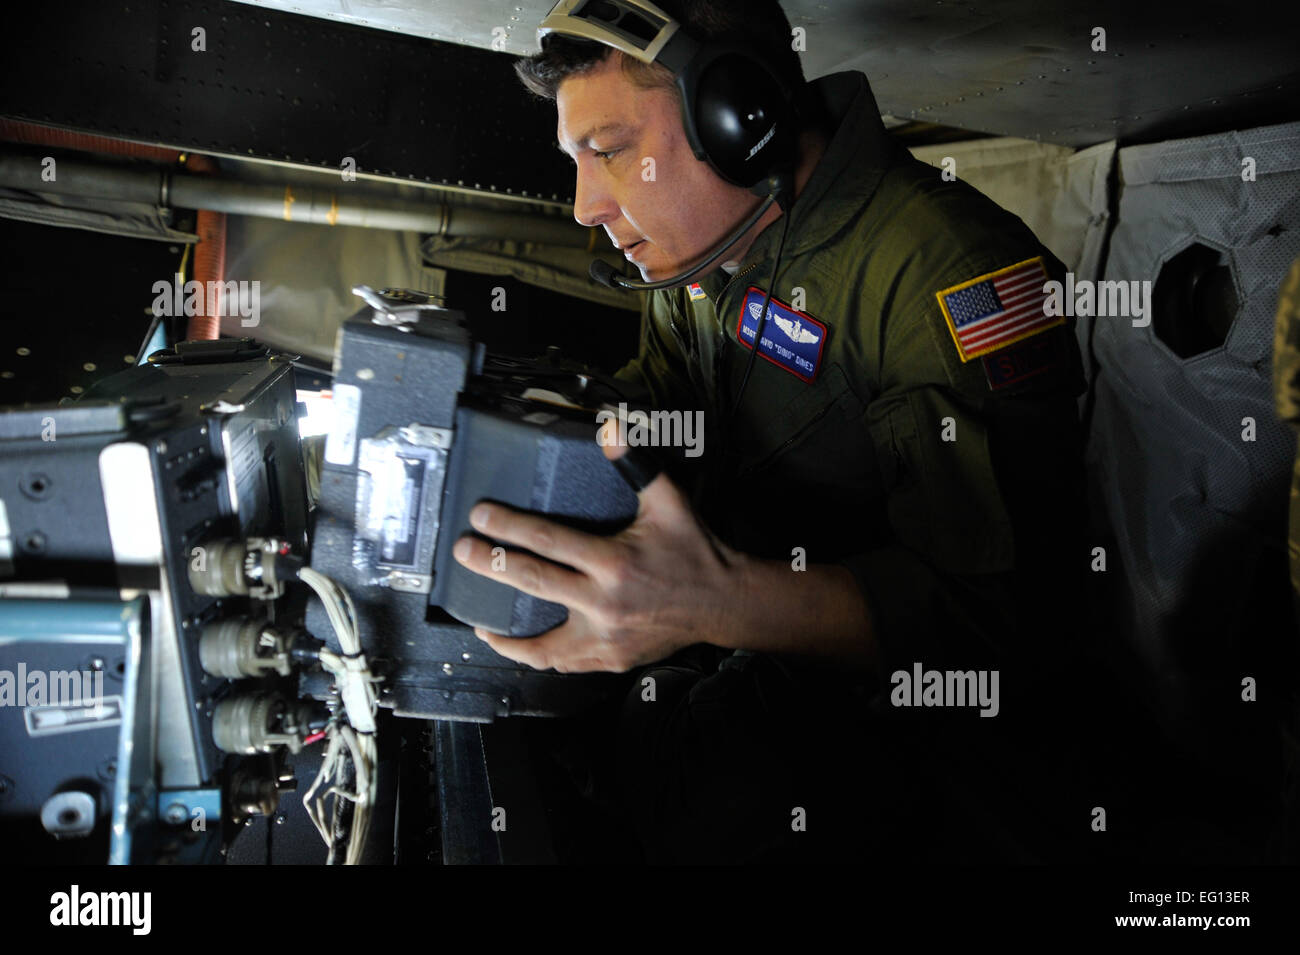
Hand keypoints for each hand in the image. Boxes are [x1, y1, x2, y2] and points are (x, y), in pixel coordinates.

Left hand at [450, 422, 744, 672]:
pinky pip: (564, 663)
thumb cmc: (694, 552)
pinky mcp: (611, 658)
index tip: (481, 517)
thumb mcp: (670, 502)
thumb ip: (637, 465)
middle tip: (463, 552)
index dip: (509, 528)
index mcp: (614, 562)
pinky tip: (521, 647)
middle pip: (533, 584)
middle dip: (492, 565)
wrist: (724, 602)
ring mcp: (606, 637)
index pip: (548, 542)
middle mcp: (605, 603)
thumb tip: (610, 428)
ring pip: (542, 644)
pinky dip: (537, 657)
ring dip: (505, 634)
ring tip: (479, 620)